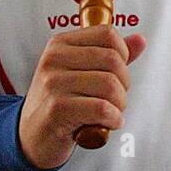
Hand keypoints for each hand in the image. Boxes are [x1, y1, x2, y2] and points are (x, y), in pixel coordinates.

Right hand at [18, 24, 147, 169]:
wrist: (30, 136)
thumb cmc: (58, 102)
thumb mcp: (80, 72)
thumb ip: (110, 55)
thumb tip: (139, 40)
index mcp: (61, 44)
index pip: (107, 34)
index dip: (123, 54)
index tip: (117, 72)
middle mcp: (55, 58)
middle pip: (113, 60)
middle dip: (124, 84)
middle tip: (115, 98)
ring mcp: (54, 82)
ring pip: (110, 85)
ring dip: (120, 104)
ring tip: (111, 112)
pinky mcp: (57, 108)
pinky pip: (102, 108)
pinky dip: (113, 119)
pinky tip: (108, 123)